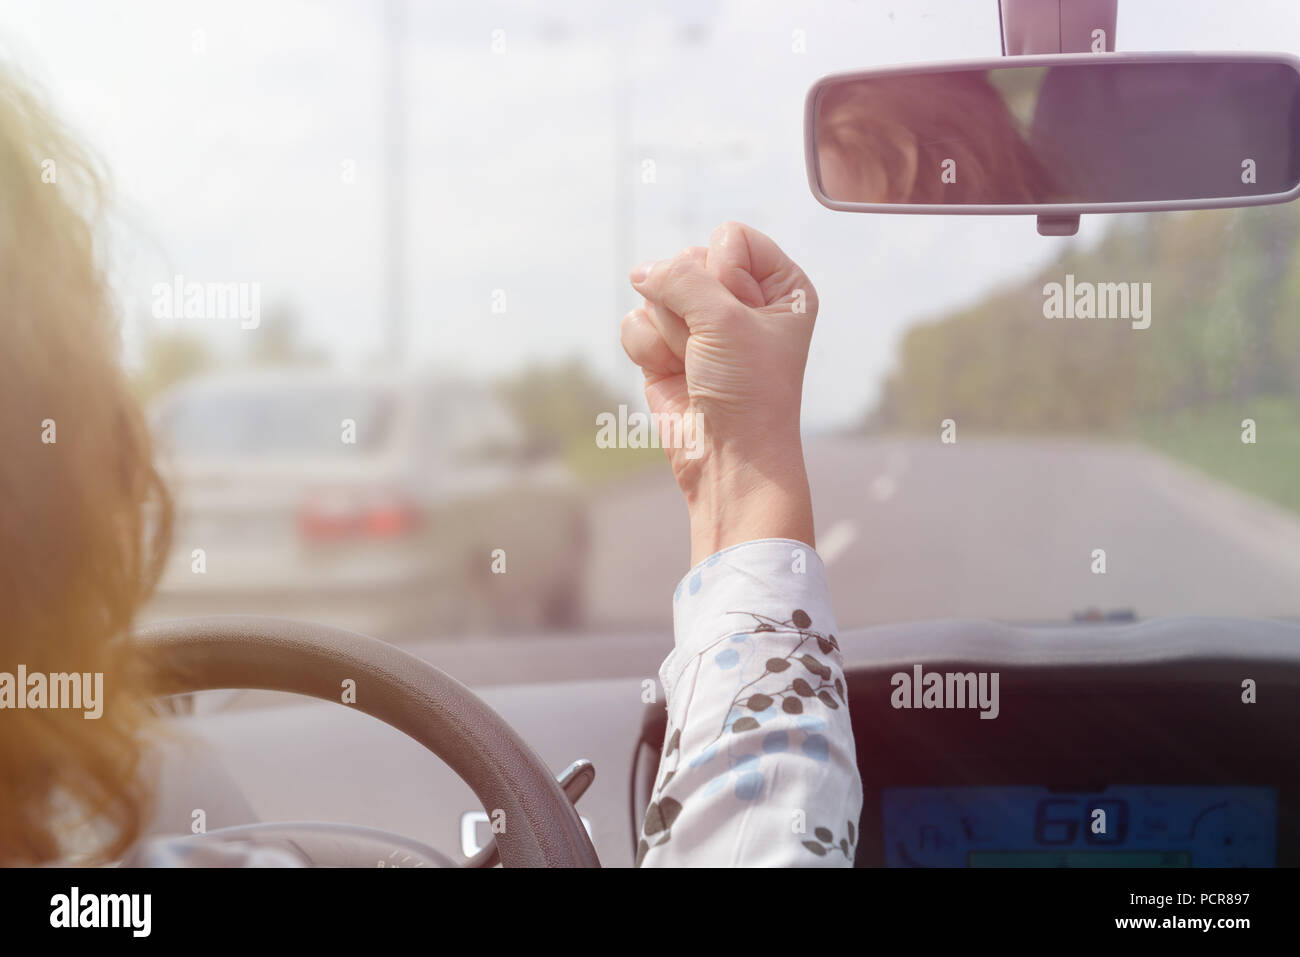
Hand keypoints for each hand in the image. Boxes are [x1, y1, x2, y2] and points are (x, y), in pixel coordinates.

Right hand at [621, 221, 819, 565]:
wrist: (727, 457)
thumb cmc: (749, 390)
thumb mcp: (725, 320)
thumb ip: (680, 278)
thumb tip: (641, 272)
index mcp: (780, 285)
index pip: (731, 237)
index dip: (724, 271)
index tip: (740, 318)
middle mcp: (741, 299)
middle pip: (688, 260)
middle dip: (692, 305)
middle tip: (715, 347)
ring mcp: (701, 323)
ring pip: (657, 292)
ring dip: (671, 332)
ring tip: (698, 365)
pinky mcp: (667, 348)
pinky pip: (637, 322)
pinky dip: (649, 349)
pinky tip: (674, 375)